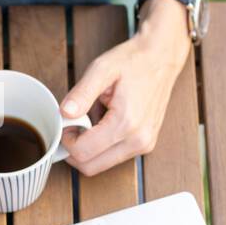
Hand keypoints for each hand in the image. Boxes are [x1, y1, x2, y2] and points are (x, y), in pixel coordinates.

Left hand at [57, 0, 193, 176]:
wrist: (161, 57)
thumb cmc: (133, 61)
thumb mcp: (102, 69)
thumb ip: (81, 93)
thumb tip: (64, 113)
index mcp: (126, 123)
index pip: (83, 152)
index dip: (66, 141)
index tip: (65, 123)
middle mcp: (139, 140)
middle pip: (91, 167)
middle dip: (74, 150)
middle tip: (72, 126)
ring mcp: (144, 145)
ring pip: (101, 165)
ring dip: (88, 149)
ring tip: (90, 121)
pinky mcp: (145, 144)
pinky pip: (114, 157)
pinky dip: (101, 147)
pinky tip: (102, 125)